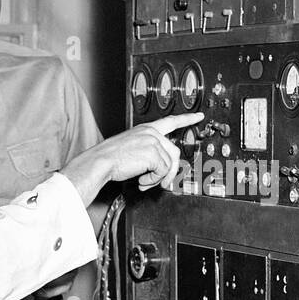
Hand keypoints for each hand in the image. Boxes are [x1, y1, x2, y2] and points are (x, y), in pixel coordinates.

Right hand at [61, 113, 201, 204]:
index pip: (170, 121)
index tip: (198, 116)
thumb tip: (162, 170)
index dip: (187, 119)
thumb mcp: (132, 148)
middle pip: (174, 152)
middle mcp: (151, 133)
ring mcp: (153, 141)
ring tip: (145, 182)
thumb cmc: (111, 158)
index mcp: (146, 129)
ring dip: (158, 178)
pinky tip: (141, 180)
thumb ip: (149, 153)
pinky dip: (153, 180)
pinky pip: (162, 171)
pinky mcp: (153, 153)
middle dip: (170, 171)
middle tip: (163, 183)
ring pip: (169, 164)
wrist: (100, 162)